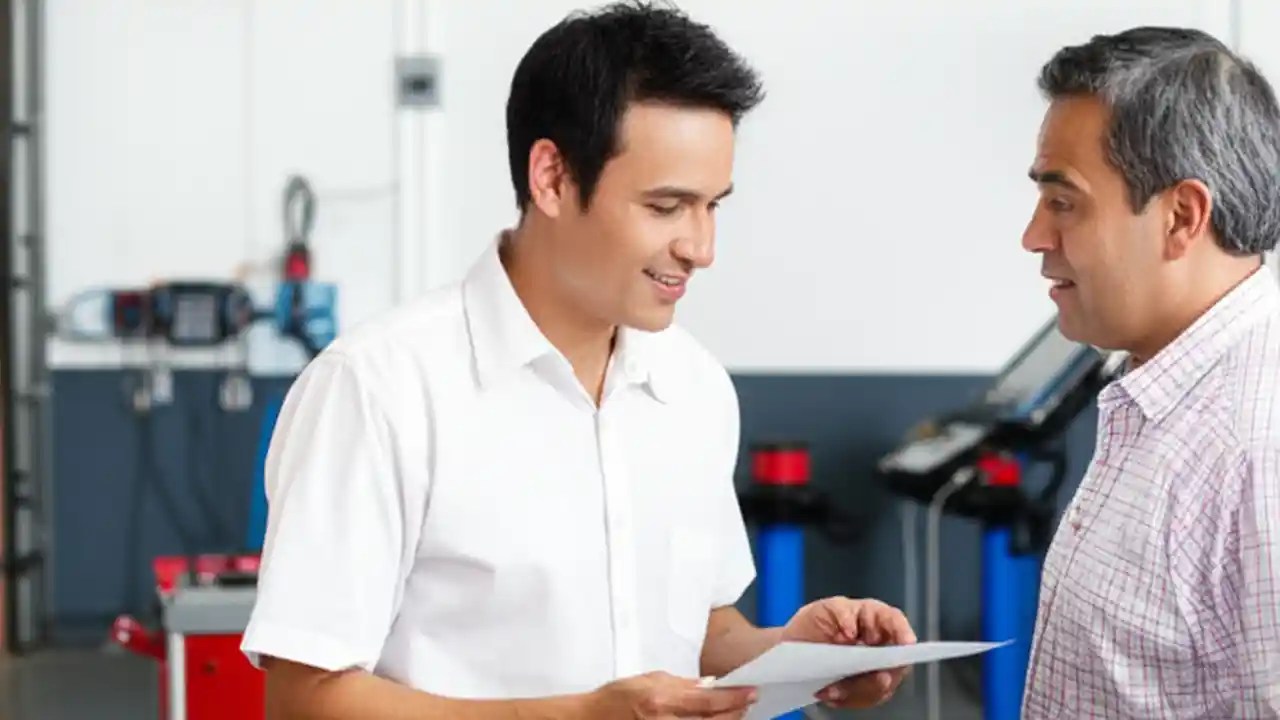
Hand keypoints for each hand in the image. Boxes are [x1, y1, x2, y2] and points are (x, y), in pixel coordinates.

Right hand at [590, 671, 756, 718]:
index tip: (751, 692)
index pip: (709, 702)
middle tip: (747, 703)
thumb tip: (709, 686)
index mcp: (662, 701)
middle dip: (735, 713)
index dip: (734, 698)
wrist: (591, 719)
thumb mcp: (649, 680)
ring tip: (734, 715)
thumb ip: (681, 684)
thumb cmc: (616, 698)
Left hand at [781, 596, 915, 708]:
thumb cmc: (813, 624)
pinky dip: (847, 698)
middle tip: (876, 677)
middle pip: (896, 660)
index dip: (903, 631)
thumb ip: (840, 612)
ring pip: (882, 685)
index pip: (895, 621)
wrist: (795, 648)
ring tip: (831, 689)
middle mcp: (881, 644)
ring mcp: (876, 668)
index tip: (906, 642)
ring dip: (859, 689)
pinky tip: (829, 693)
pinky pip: (865, 698)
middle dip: (885, 671)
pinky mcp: (865, 688)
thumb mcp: (823, 609)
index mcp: (874, 617)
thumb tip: (852, 629)